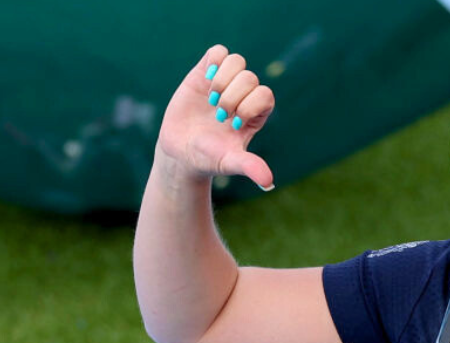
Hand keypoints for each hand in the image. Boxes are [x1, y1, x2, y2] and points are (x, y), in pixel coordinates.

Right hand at [155, 45, 274, 188]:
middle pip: (250, 78)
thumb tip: (268, 183)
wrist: (181, 152)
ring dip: (222, 78)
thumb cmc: (208, 159)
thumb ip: (248, 167)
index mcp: (255, 113)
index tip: (233, 124)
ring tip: (210, 98)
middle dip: (232, 96)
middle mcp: (243, 95)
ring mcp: (225, 83)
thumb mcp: (228, 163)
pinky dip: (213, 61)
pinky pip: (218, 52)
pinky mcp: (204, 73)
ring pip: (237, 61)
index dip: (249, 105)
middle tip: (218, 115)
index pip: (265, 95)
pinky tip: (204, 80)